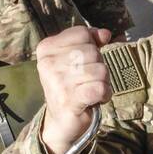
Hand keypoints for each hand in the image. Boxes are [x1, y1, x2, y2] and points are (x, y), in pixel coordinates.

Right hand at [36, 26, 113, 153]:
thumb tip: (105, 34)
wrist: (60, 120)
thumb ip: (91, 41)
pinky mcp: (69, 100)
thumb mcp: (75, 59)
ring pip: (100, 70)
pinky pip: (100, 88)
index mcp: (47, 48)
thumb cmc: (71, 85)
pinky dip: (104, 94)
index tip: (83, 62)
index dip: (92, 46)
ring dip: (103, 82)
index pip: (82, 33)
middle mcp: (48, 63)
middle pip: (93, 51)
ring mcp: (58, 82)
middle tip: (88, 80)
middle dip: (99, 66)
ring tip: (90, 90)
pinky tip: (96, 98)